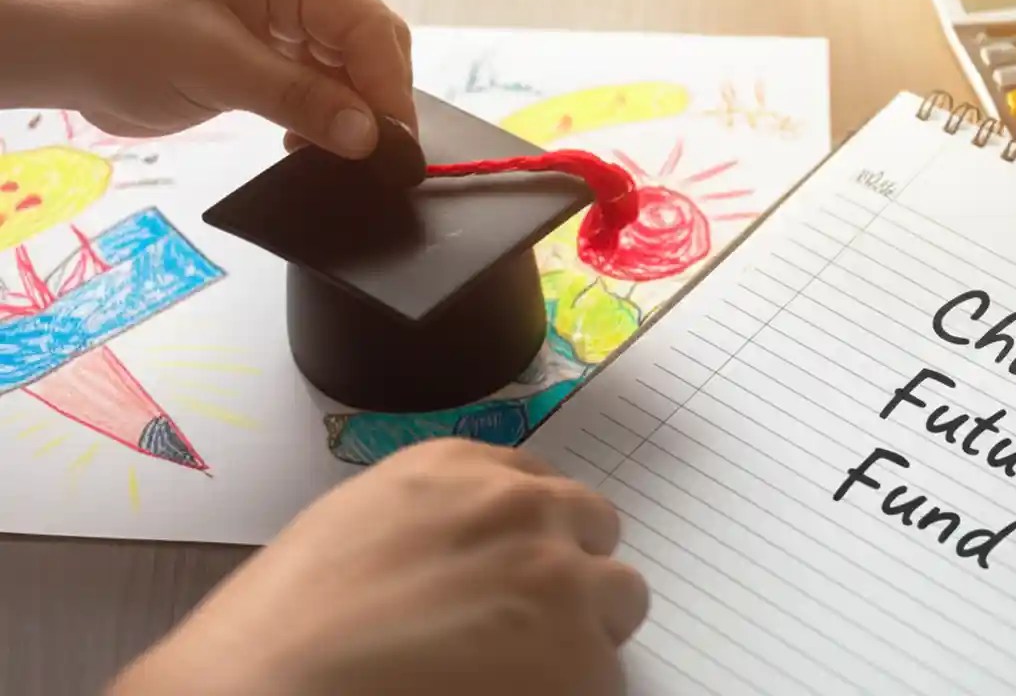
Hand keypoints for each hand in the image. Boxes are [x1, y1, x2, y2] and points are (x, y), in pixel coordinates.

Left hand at [0, 0, 415, 158]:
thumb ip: (298, 97)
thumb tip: (367, 135)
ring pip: (350, 71)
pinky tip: (309, 147)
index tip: (393, 140)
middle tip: (379, 158)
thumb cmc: (123, 35)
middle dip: (379, 99)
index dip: (387, 82)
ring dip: (354, 116)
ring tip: (344, 158)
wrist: (65, 54)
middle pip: (369, 44)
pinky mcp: (270, 59)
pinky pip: (321, 89)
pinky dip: (326, 122)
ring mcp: (284, 26)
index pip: (365, 22)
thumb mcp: (215, 64)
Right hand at [107, 439, 648, 695]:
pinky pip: (607, 672)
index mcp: (460, 468)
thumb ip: (434, 523)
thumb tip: (471, 557)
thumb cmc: (283, 627)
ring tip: (521, 669)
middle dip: (572, 571)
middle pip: (594, 527)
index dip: (533, 534)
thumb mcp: (357, 528)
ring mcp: (559, 577)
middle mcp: (522, 508)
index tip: (516, 569)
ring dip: (587, 629)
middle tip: (525, 625)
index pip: (540, 485)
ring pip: (620, 598)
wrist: (267, 688)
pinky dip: (575, 689)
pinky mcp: (580, 655)